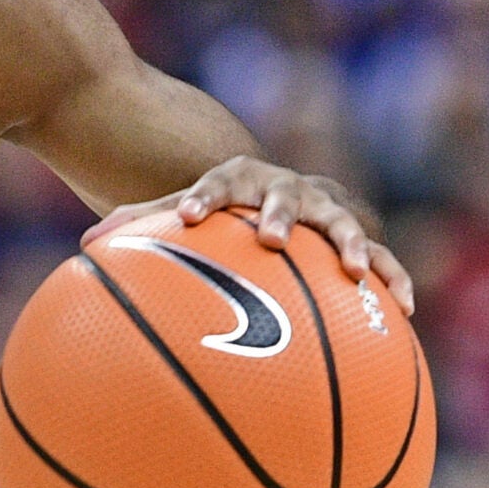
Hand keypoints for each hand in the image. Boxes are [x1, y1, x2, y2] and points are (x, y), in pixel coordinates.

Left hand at [82, 155, 413, 313]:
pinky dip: (394, 278)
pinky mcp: (358, 239)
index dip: (202, 196)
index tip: (187, 215)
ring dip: (349, 244)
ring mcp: (329, 211)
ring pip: (344, 222)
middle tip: (272, 239)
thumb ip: (140, 223)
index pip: (219, 180)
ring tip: (352, 271)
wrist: (275, 196)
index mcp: (241, 179)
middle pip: (288, 196)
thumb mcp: (183, 213)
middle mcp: (289, 189)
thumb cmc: (219, 210)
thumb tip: (84, 244)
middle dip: (281, 215)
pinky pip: (383, 258)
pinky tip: (404, 308)